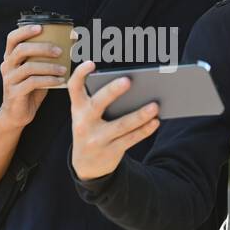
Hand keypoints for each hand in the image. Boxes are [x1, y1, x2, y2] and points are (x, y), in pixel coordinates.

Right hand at [0, 23, 67, 129]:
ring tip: (63, 69)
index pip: (12, 38)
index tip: (41, 28)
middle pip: (21, 50)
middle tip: (59, 50)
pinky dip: (48, 80)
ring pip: (29, 67)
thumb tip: (70, 42)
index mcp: (10, 57)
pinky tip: (60, 81)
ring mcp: (9, 79)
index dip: (25, 31)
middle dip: (42, 47)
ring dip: (49, 66)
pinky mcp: (15, 93)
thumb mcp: (37, 71)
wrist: (16, 114)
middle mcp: (7, 66)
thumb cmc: (30, 89)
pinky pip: (33, 83)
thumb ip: (45, 58)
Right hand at [67, 60, 160, 180]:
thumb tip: (134, 89)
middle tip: (128, 80)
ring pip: (121, 125)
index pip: (74, 88)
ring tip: (155, 105)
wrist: (86, 166)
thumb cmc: (92, 130)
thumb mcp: (87, 117)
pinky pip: (130, 139)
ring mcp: (96, 139)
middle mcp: (84, 123)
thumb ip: (100, 102)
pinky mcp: (110, 152)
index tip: (90, 63)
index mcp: (78, 109)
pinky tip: (155, 121)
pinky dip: (144, 130)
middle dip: (112, 92)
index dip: (79, 74)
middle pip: (98, 104)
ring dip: (139, 115)